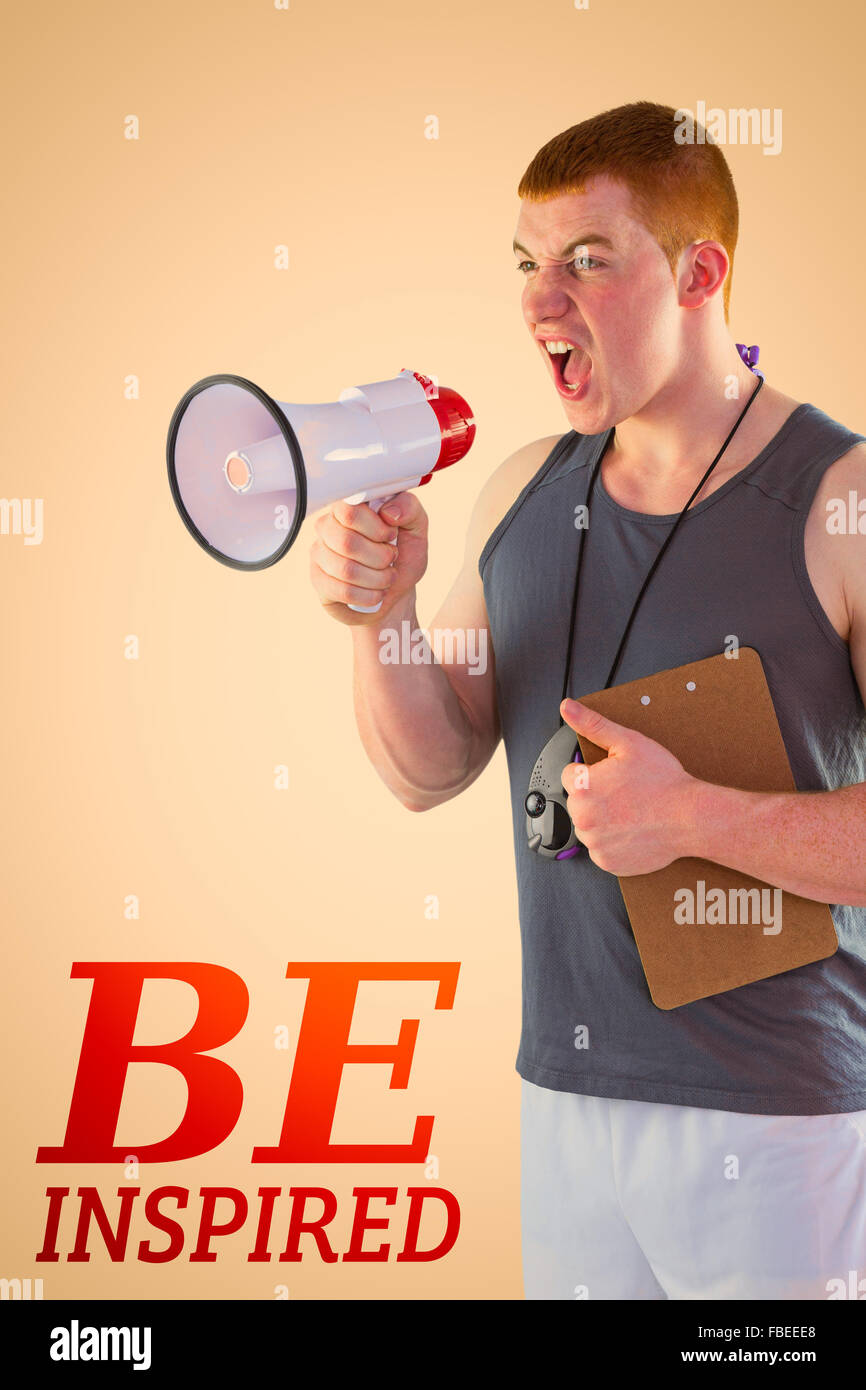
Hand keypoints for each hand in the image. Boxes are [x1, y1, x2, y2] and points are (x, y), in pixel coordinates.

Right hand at [309, 492, 428, 625]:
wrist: (395, 595)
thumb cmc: (402, 559)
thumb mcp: (416, 531)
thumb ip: (410, 508)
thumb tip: (389, 512)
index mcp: (349, 507)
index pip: (349, 510)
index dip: (376, 528)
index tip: (390, 536)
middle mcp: (328, 527)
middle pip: (347, 542)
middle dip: (380, 557)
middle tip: (391, 559)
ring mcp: (319, 554)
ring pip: (346, 570)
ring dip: (377, 579)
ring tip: (387, 578)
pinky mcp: (318, 580)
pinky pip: (343, 591)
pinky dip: (368, 596)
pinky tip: (375, 593)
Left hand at [559, 698, 698, 874]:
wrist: (690, 817)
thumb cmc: (663, 782)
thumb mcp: (628, 742)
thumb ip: (592, 724)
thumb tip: (569, 708)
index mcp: (582, 787)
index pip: (570, 775)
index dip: (592, 773)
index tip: (612, 777)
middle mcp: (583, 817)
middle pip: (577, 802)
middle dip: (596, 796)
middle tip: (625, 794)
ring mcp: (594, 843)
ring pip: (589, 826)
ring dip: (603, 820)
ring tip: (631, 811)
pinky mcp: (607, 862)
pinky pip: (601, 849)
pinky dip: (613, 842)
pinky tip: (632, 829)